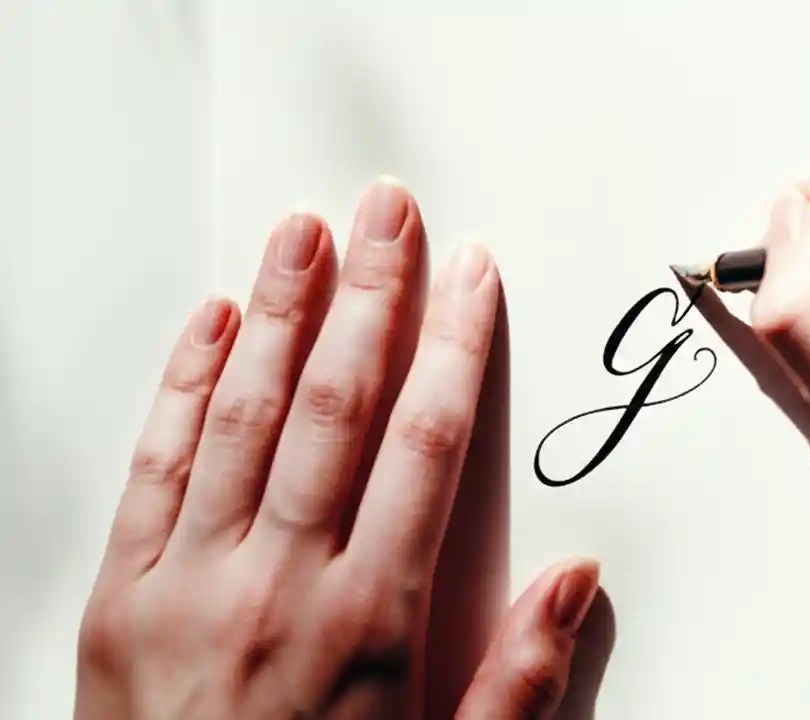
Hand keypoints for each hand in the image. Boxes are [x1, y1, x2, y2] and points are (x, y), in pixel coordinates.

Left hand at [76, 179, 598, 718]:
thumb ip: (519, 677)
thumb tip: (579, 577)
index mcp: (370, 620)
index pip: (426, 444)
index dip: (455, 346)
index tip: (471, 276)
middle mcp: (280, 580)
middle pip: (337, 401)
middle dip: (370, 293)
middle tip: (386, 210)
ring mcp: (189, 579)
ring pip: (244, 412)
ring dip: (276, 310)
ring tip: (301, 231)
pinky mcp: (119, 593)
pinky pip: (155, 465)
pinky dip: (182, 385)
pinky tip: (209, 322)